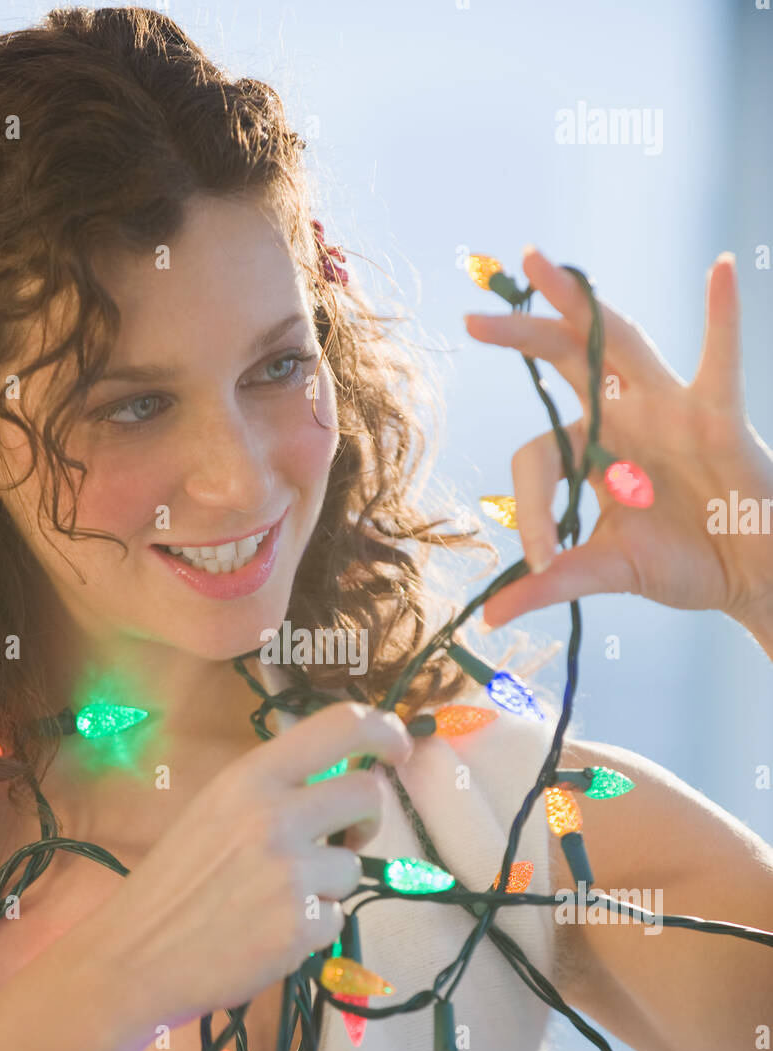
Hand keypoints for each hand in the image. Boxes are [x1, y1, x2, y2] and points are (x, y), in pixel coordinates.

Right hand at [81, 702, 412, 1031]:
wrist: (134, 956)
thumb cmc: (176, 883)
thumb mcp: (216, 810)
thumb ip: (275, 790)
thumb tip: (345, 778)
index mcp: (250, 778)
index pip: (340, 725)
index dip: (385, 730)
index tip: (397, 749)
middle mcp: (273, 815)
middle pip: (367, 793)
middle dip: (366, 819)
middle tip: (343, 838)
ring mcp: (290, 872)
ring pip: (353, 865)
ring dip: (328, 884)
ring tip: (274, 898)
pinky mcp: (300, 926)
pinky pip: (337, 917)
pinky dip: (312, 929)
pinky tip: (268, 932)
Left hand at [464, 247, 772, 632]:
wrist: (747, 574)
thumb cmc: (683, 563)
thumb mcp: (606, 571)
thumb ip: (551, 585)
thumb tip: (490, 620)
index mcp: (592, 450)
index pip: (538, 457)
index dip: (529, 508)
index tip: (539, 558)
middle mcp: (623, 417)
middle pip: (563, 361)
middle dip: (521, 335)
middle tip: (471, 320)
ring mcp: (668, 408)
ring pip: (618, 342)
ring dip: (580, 303)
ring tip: (539, 264)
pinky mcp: (718, 415)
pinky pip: (721, 361)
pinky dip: (724, 317)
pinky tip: (724, 270)